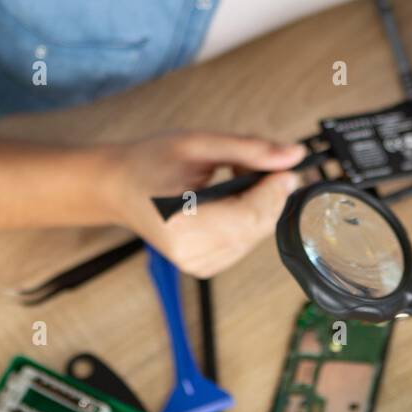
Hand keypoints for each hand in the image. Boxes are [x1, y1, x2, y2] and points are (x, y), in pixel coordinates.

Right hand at [100, 131, 304, 276]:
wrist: (117, 186)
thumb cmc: (148, 162)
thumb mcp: (198, 145)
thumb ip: (249, 150)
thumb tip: (293, 156)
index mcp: (182, 224)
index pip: (249, 215)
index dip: (275, 189)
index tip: (285, 164)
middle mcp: (190, 253)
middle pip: (257, 226)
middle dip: (269, 192)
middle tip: (259, 161)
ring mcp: (198, 264)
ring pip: (256, 234)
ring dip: (258, 203)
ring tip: (235, 174)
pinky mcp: (205, 266)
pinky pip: (245, 241)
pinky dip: (247, 216)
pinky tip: (229, 196)